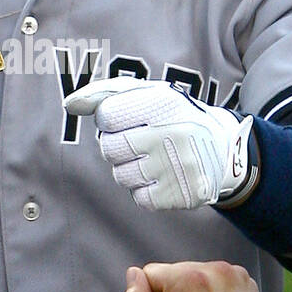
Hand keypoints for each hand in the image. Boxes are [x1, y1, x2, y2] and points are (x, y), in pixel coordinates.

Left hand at [63, 77, 255, 208]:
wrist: (222, 149)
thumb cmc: (172, 117)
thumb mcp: (146, 93)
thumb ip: (104, 94)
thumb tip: (69, 104)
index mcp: (162, 102)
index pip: (106, 116)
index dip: (113, 119)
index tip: (132, 119)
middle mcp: (171, 133)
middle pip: (108, 148)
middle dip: (118, 145)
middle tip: (141, 140)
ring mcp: (176, 166)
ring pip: (120, 176)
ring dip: (130, 169)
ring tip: (154, 158)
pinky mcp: (180, 194)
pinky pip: (140, 198)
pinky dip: (146, 190)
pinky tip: (163, 176)